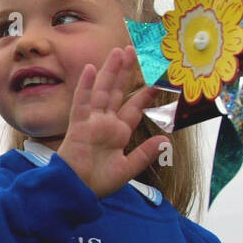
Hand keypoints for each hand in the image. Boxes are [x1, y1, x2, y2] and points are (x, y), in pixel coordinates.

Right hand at [57, 45, 170, 198]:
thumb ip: (145, 154)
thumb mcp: (127, 169)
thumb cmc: (97, 182)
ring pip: (102, 91)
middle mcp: (105, 123)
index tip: (156, 80)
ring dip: (110, 71)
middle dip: (126, 72)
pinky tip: (90, 69)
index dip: (145, 93)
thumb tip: (166, 141)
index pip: (134, 107)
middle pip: (118, 92)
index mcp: (117, 133)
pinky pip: (82, 102)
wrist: (76, 190)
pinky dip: (85, 86)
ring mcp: (91, 121)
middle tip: (135, 51)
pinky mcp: (78, 125)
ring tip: (119, 52)